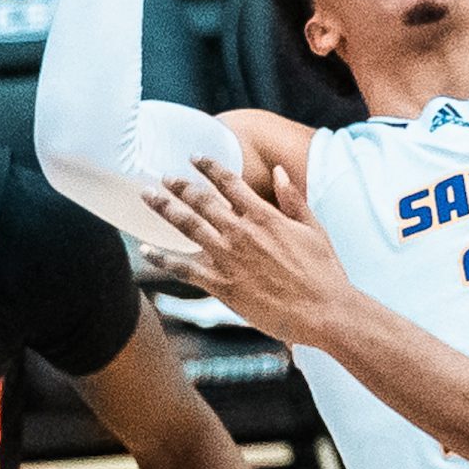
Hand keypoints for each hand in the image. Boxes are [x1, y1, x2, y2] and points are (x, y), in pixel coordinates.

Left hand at [140, 158, 355, 349]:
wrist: (322, 311)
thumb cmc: (323, 271)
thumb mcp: (313, 228)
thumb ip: (292, 198)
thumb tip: (278, 170)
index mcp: (265, 216)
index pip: (230, 183)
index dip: (209, 166)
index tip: (194, 157)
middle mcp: (241, 233)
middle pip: (202, 201)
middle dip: (180, 186)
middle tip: (164, 177)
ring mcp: (228, 258)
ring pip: (187, 226)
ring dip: (165, 209)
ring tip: (148, 196)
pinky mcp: (220, 284)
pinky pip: (183, 268)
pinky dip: (162, 258)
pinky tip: (145, 249)